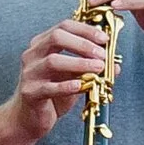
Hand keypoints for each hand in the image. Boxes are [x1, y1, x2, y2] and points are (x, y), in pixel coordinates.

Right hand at [8, 18, 108, 138]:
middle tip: (102, 54)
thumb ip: (90, 68)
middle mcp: (33, 55)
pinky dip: (67, 85)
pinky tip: (81, 85)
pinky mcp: (30, 92)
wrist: (28, 118)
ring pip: (53, 61)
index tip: (104, 39)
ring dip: (79, 63)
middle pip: (56, 37)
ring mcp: (30, 73)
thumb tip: (114, 65)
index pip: (64, 26)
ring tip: (98, 68)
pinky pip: (49, 87)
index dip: (86, 30)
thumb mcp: (73, 76)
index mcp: (42, 44)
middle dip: (83, 44)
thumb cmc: (51, 93)